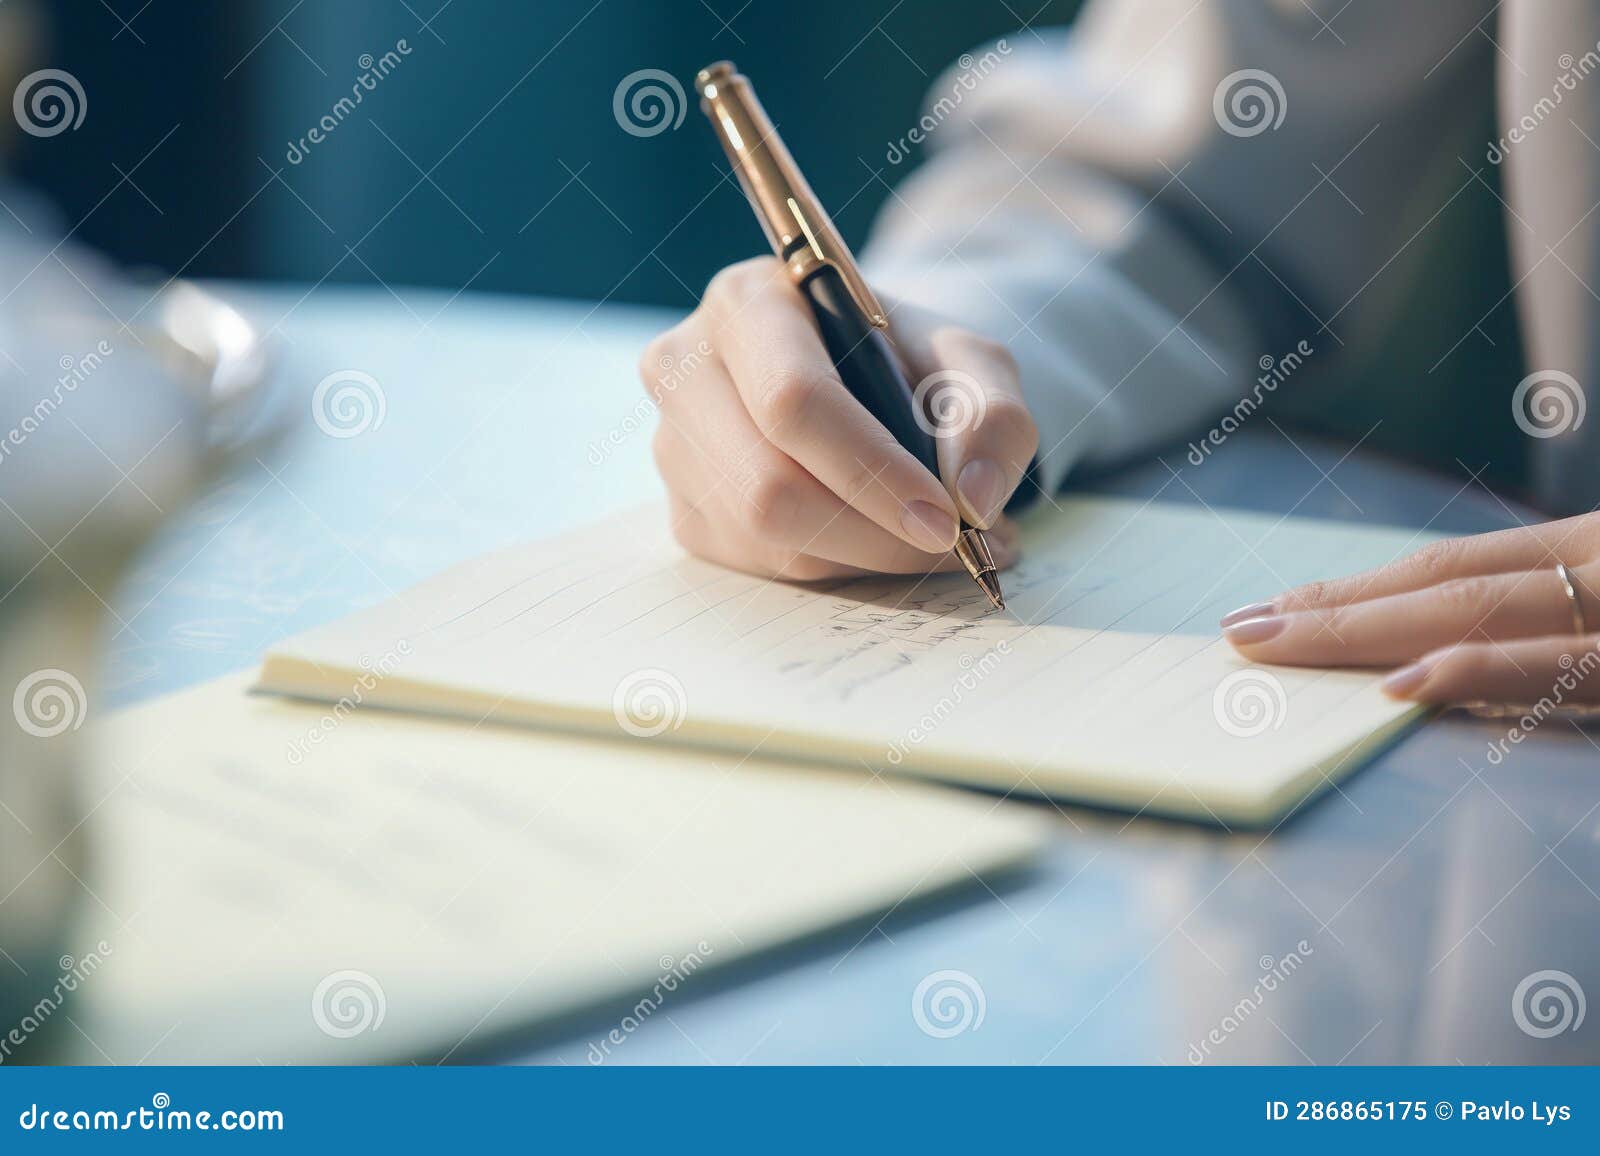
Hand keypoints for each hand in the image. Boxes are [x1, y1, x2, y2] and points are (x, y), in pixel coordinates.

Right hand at [640, 256, 1037, 580]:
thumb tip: (975, 497)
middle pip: (768, 487)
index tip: (948, 518)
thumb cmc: (905, 360)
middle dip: (875, 533)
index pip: (794, 401)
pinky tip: (879, 537)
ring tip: (936, 538)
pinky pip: (763, 567)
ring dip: (867, 556)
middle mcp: (686, 372)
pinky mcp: (687, 512)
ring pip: (768, 539)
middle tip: (959, 545)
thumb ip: (991, 413)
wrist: (859, 375)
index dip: (871, 470)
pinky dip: (840, 567)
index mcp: (748, 303)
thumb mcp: (969, 360)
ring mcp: (675, 449)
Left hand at [1220, 514, 1599, 704]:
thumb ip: (1541, 628)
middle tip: (1240, 634)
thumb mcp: (1599, 611)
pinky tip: (1403, 685)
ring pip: (1475, 609)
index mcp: (1587, 549)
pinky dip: (1482, 670)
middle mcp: (1596, 562)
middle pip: (1443, 583)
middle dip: (1333, 611)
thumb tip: (1430, 669)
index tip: (1272, 612)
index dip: (1356, 592)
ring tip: (1275, 649)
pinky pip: (1564, 666)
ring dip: (1364, 631)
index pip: (1452, 567)